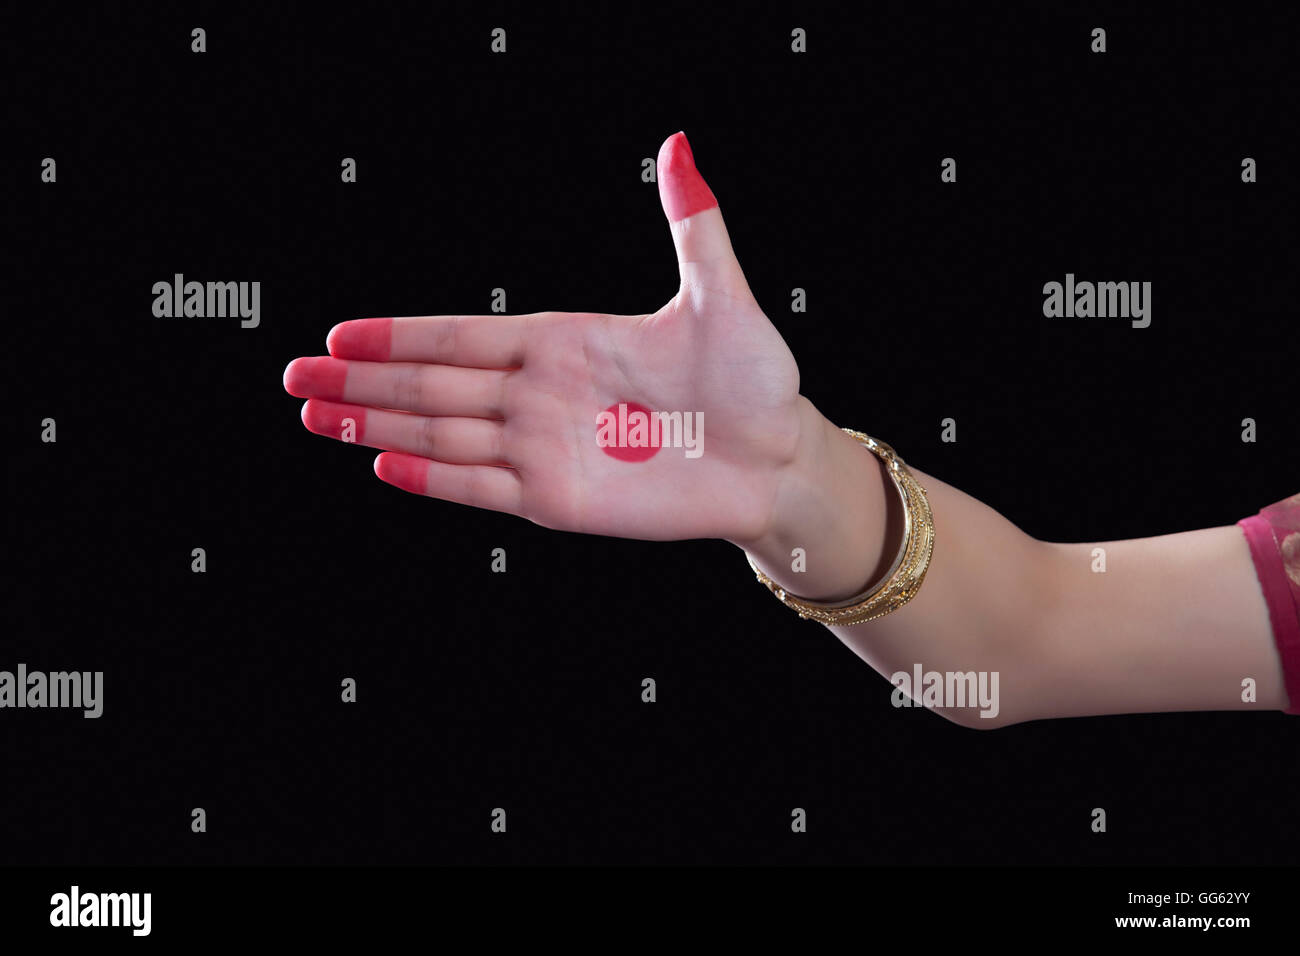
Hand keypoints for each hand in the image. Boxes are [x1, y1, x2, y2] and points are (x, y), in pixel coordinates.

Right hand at [283, 132, 806, 542]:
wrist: (776, 459)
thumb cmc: (752, 379)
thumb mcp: (720, 297)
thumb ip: (690, 225)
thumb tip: (679, 145)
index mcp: (562, 341)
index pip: (461, 337)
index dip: (398, 337)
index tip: (340, 336)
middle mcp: (538, 395)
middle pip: (431, 387)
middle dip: (361, 384)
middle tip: (294, 378)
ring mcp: (542, 449)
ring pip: (441, 436)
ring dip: (376, 428)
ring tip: (316, 420)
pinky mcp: (557, 501)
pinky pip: (482, 488)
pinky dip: (434, 479)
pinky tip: (384, 468)